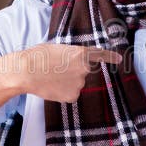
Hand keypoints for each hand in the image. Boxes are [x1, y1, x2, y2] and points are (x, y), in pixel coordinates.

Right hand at [7, 44, 121, 102]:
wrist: (26, 72)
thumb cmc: (38, 56)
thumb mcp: (58, 48)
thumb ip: (71, 54)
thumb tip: (73, 63)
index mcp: (81, 53)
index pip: (101, 55)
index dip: (111, 57)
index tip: (120, 59)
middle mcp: (85, 69)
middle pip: (83, 71)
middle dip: (73, 71)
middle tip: (55, 69)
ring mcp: (79, 84)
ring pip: (76, 83)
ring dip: (66, 81)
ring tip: (50, 77)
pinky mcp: (73, 96)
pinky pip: (70, 93)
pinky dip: (62, 91)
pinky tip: (52, 87)